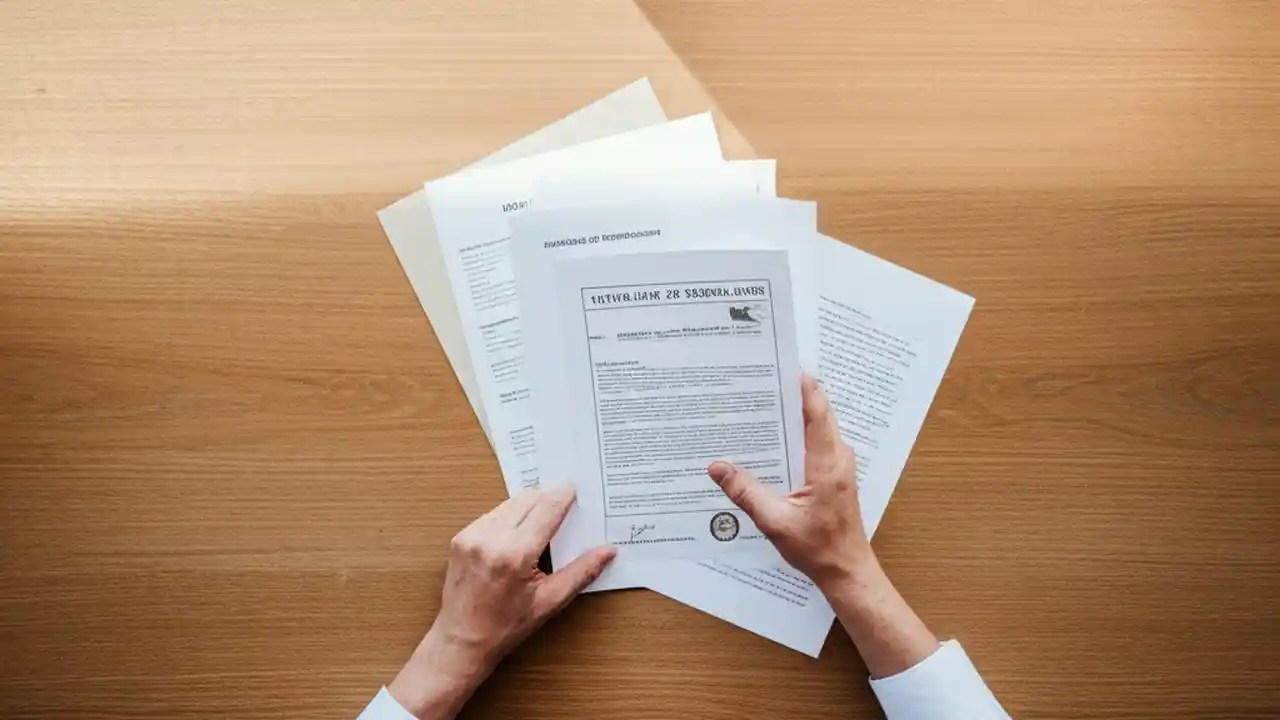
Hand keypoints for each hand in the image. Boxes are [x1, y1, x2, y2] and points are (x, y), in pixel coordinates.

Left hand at [388, 486, 614, 718]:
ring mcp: (471, 536)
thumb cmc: (505, 626)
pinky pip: (492, 514)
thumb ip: (581, 572)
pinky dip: (508, 518)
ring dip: (528, 508)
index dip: (563, 495)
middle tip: (563, 510)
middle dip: (547, 500)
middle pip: (528, 499)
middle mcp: (490, 539)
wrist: (462, 640)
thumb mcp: (549, 602)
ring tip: (539, 528)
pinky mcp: (461, 537)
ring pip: (509, 504)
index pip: (546, 508)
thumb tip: (607, 552)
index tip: (575, 489)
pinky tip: (516, 536)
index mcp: (514, 555)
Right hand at [707, 373, 871, 591]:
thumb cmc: (818, 548)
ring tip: (760, 404)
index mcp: (827, 462)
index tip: (783, 365)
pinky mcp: (832, 474)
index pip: (816, 411)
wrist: (847, 570)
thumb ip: (745, 492)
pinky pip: (814, 443)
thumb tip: (717, 466)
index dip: (802, 386)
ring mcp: (837, 465)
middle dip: (790, 395)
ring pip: (816, 427)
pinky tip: (771, 439)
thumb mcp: (775, 521)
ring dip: (791, 415)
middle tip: (760, 381)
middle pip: (816, 413)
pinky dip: (794, 434)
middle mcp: (837, 457)